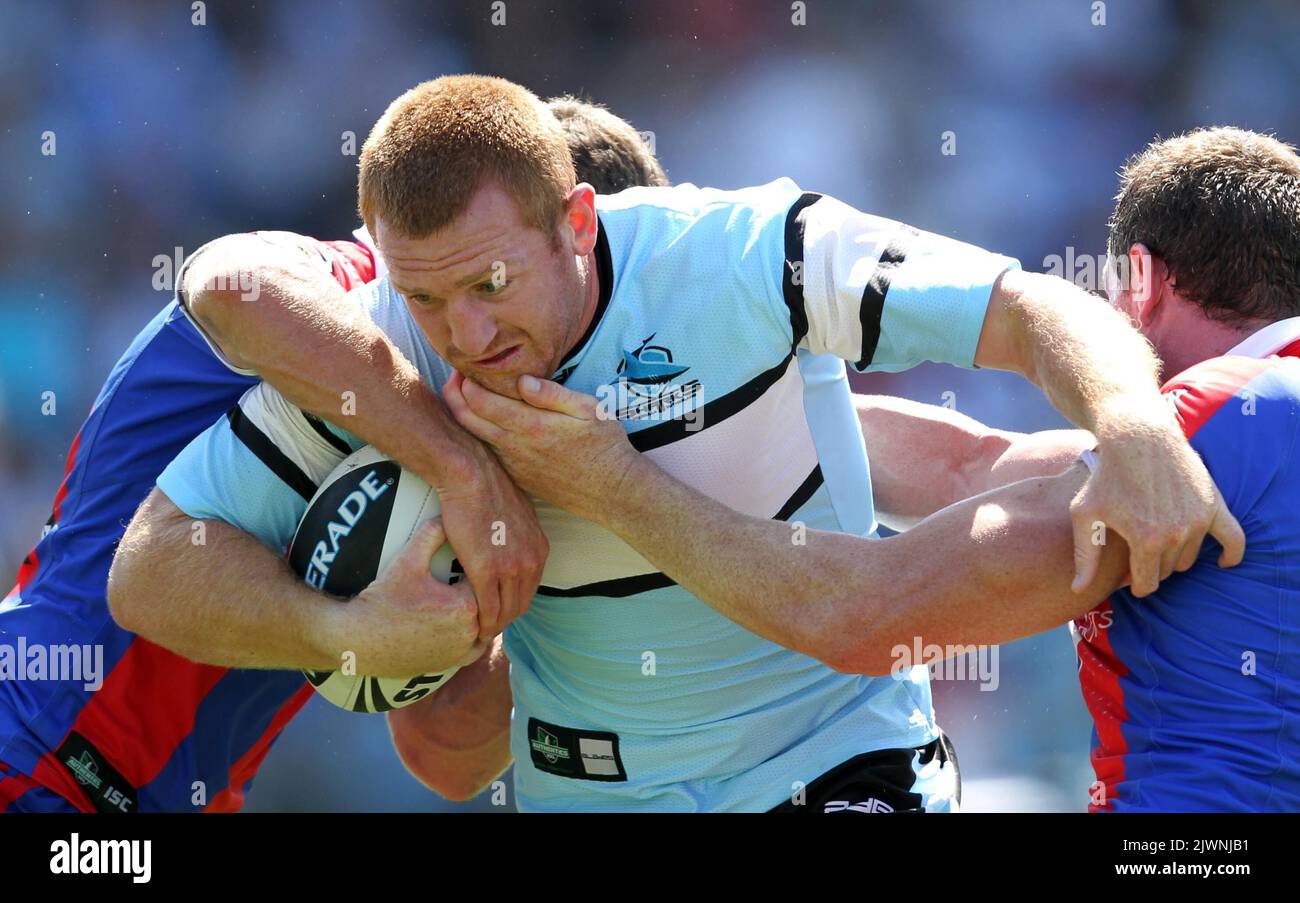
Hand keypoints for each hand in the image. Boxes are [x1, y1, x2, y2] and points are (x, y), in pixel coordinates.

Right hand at [321, 518, 485, 675]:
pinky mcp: (452, 664)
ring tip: (475, 595)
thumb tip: (448, 513)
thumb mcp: (408, 559)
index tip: (476, 556)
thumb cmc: (383, 599)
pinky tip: (469, 621)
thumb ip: (432, 533)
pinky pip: (475, 647)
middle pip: (490, 603)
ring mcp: (462, 651)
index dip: (482, 566)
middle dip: (485, 588)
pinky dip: (475, 635)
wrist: (360, 640)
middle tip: (480, 573)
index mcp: (465, 605)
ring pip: (487, 627)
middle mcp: (470, 632)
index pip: (487, 578)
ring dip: (484, 613)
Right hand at [437, 446, 547, 640]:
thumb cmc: (489, 488)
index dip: (515, 604)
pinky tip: (472, 624)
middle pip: (520, 604)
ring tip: (479, 630)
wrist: (472, 475)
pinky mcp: (485, 570)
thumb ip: (521, 536)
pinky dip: (481, 620)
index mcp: (539, 549)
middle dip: (505, 619)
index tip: (502, 610)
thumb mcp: (519, 514)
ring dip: (493, 624)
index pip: (531, 589)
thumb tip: (515, 543)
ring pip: (505, 610)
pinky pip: (486, 606)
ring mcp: (509, 568)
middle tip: (489, 627)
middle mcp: (530, 561)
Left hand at [442, 371, 636, 523]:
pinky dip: (483, 435)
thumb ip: (553, 394)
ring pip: (477, 438)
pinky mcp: (520, 478)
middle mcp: (516, 448)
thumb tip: (522, 379)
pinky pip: (492, 453)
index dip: (465, 382)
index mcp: (531, 426)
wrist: (613, 492)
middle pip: (468, 420)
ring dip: (467, 416)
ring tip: (466, 395)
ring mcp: (515, 466)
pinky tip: (489, 423)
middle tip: (454, 379)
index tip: (463, 368)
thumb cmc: (606, 447)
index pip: (481, 401)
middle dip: (455, 396)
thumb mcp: (590, 410)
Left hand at [1070, 429, 1244, 596]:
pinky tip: (1223, 563)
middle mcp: (1177, 533)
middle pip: (1166, 571)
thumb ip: (1084, 556)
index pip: (1146, 584)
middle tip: (1135, 551)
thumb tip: (1078, 591)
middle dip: (1149, 567)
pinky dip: (1232, 554)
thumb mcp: (1086, 514)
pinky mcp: (1214, 504)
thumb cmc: (1106, 475)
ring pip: (1188, 558)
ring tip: (1153, 538)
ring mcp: (1199, 519)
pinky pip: (1234, 538)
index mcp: (1146, 540)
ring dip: (1173, 555)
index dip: (1132, 584)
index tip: (1125, 577)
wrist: (1137, 436)